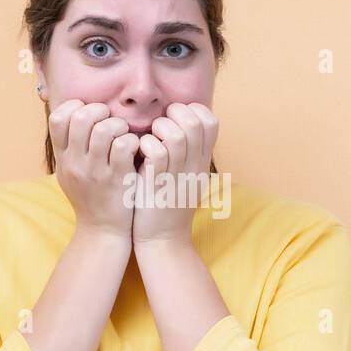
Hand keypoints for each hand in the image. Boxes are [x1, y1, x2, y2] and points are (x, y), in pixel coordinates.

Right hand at [48, 99, 140, 240]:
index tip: (89, 114)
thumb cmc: (89, 197)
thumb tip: (73, 113)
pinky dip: (133, 140)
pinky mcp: (118, 179)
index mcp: (62, 158)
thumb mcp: (68, 172)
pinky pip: (125, 145)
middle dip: (100, 111)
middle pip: (81, 117)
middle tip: (110, 121)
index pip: (57, 117)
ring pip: (105, 129)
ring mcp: (96, 171)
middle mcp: (75, 163)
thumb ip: (69, 146)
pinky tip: (134, 148)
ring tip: (124, 134)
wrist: (102, 231)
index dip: (75, 107)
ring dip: (119, 125)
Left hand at [132, 102, 218, 246]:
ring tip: (150, 137)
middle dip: (174, 113)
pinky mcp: (157, 185)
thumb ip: (188, 151)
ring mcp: (177, 176)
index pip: (211, 121)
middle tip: (159, 125)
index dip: (192, 110)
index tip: (175, 118)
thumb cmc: (168, 202)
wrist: (163, 239)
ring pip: (177, 136)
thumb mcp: (187, 175)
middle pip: (195, 123)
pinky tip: (140, 151)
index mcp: (202, 161)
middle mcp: (194, 166)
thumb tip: (178, 122)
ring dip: (159, 128)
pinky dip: (146, 145)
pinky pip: (156, 153)